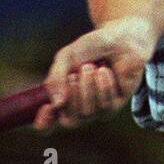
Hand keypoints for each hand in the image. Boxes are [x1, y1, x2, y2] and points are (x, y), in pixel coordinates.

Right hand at [33, 16, 156, 130]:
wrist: (120, 38)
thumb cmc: (91, 48)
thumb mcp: (67, 57)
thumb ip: (56, 77)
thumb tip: (57, 103)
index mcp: (61, 99)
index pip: (47, 124)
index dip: (44, 122)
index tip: (46, 107)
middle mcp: (78, 109)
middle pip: (69, 121)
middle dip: (71, 95)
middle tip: (75, 74)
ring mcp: (97, 110)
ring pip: (87, 113)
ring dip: (87, 88)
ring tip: (91, 67)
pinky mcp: (115, 106)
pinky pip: (105, 106)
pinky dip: (103, 86)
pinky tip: (105, 71)